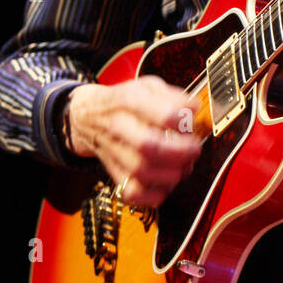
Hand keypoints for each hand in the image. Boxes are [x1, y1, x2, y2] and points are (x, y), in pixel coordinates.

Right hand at [66, 76, 204, 207]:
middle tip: (194, 149)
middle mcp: (119, 127)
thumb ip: (175, 96)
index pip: (162, 113)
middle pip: (148, 146)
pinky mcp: (114, 172)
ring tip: (184, 166)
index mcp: (130, 101)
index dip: (184, 121)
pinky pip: (132, 192)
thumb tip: (194, 109)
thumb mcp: (148, 86)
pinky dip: (153, 195)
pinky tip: (167, 184)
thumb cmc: (124, 102)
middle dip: (180, 152)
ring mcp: (114, 151)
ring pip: (140, 171)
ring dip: (171, 174)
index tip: (191, 120)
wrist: (88, 116)